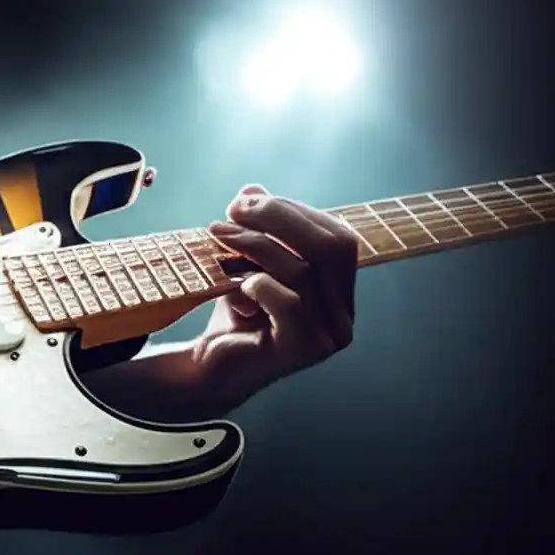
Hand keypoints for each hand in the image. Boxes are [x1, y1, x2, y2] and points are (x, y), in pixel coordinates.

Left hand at [191, 184, 358, 405]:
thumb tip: (253, 189)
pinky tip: (233, 285)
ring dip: (254, 244)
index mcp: (341, 290)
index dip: (294, 211)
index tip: (246, 200)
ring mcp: (328, 336)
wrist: (209, 365)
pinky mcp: (301, 350)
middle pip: (330, 248)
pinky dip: (259, 283)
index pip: (337, 237)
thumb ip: (260, 227)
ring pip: (303, 271)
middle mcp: (344, 315)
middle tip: (233, 210)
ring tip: (218, 235)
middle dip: (279, 218)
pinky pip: (289, 303)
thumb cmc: (235, 310)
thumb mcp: (248, 260)